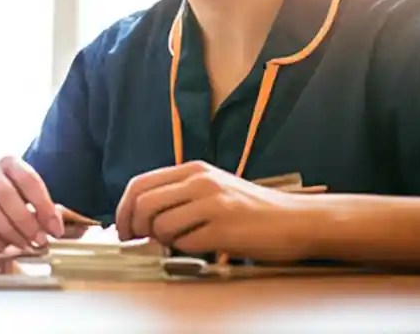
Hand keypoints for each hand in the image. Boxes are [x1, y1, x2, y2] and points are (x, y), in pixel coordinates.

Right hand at [0, 156, 63, 253]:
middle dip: (25, 222)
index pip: (29, 180)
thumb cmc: (15, 206)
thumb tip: (78, 229)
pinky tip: (3, 247)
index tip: (56, 229)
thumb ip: (53, 216)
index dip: (44, 206)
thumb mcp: (35, 205)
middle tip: (39, 241)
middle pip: (6, 194)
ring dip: (9, 233)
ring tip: (23, 246)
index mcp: (11, 162)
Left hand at [115, 161, 316, 261]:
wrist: (295, 220)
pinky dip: (185, 250)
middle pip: (143, 203)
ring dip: (162, 240)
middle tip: (138, 241)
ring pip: (161, 225)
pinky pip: (186, 243)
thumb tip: (140, 215)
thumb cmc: (251, 209)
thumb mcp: (212, 188)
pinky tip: (200, 246)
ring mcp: (213, 204)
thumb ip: (179, 195)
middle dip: (133, 227)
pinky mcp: (224, 228)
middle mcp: (200, 182)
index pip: (140, 184)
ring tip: (178, 242)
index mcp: (193, 170)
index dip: (123, 209)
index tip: (123, 228)